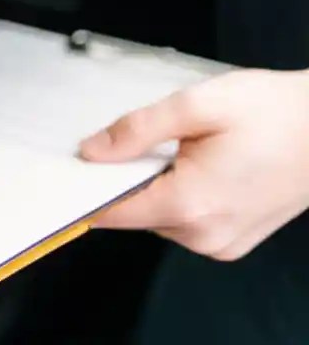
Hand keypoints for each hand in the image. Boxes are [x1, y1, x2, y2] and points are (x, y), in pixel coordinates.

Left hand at [81, 69, 308, 260]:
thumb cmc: (276, 113)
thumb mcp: (197, 105)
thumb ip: (137, 130)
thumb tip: (93, 151)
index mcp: (191, 204)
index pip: (110, 211)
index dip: (86, 187)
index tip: (73, 167)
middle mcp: (204, 234)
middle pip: (134, 211)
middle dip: (132, 176)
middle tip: (161, 140)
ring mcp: (220, 242)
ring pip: (159, 215)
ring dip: (161, 184)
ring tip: (197, 150)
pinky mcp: (231, 240)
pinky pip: (185, 220)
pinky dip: (184, 194)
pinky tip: (209, 167)